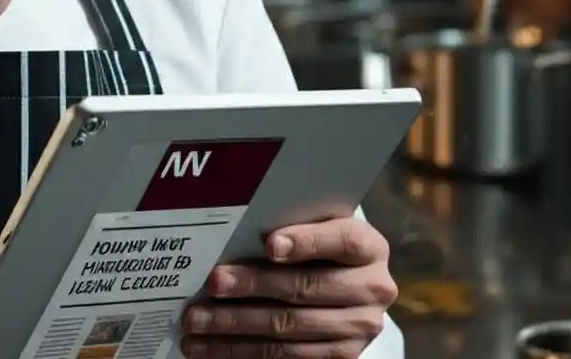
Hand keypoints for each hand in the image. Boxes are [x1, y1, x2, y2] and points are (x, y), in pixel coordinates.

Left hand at [181, 218, 396, 358]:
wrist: (346, 283)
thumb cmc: (318, 245)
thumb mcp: (316, 226)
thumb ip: (290, 225)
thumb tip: (235, 232)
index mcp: (369, 247)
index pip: (343, 241)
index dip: (307, 242)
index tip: (270, 245)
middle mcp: (372, 289)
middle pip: (306, 289)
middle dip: (253, 287)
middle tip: (212, 284)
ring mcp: (359, 329)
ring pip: (290, 329)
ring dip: (237, 327)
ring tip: (198, 323)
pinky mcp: (341, 358)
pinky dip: (245, 353)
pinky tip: (213, 349)